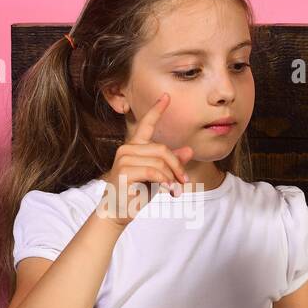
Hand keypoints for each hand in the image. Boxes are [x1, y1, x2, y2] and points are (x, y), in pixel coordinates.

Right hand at [99, 92, 192, 226]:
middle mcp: (127, 148)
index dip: (157, 110)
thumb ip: (171, 162)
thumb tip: (189, 150)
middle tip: (183, 181)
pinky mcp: (124, 170)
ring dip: (171, 176)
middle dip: (176, 165)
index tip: (166, 97)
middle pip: (162, 149)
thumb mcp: (158, 176)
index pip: (146, 124)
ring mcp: (123, 158)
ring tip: (176, 189)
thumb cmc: (137, 192)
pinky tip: (168, 189)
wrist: (118, 211)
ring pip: (159, 161)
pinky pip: (152, 171)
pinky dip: (164, 180)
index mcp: (135, 146)